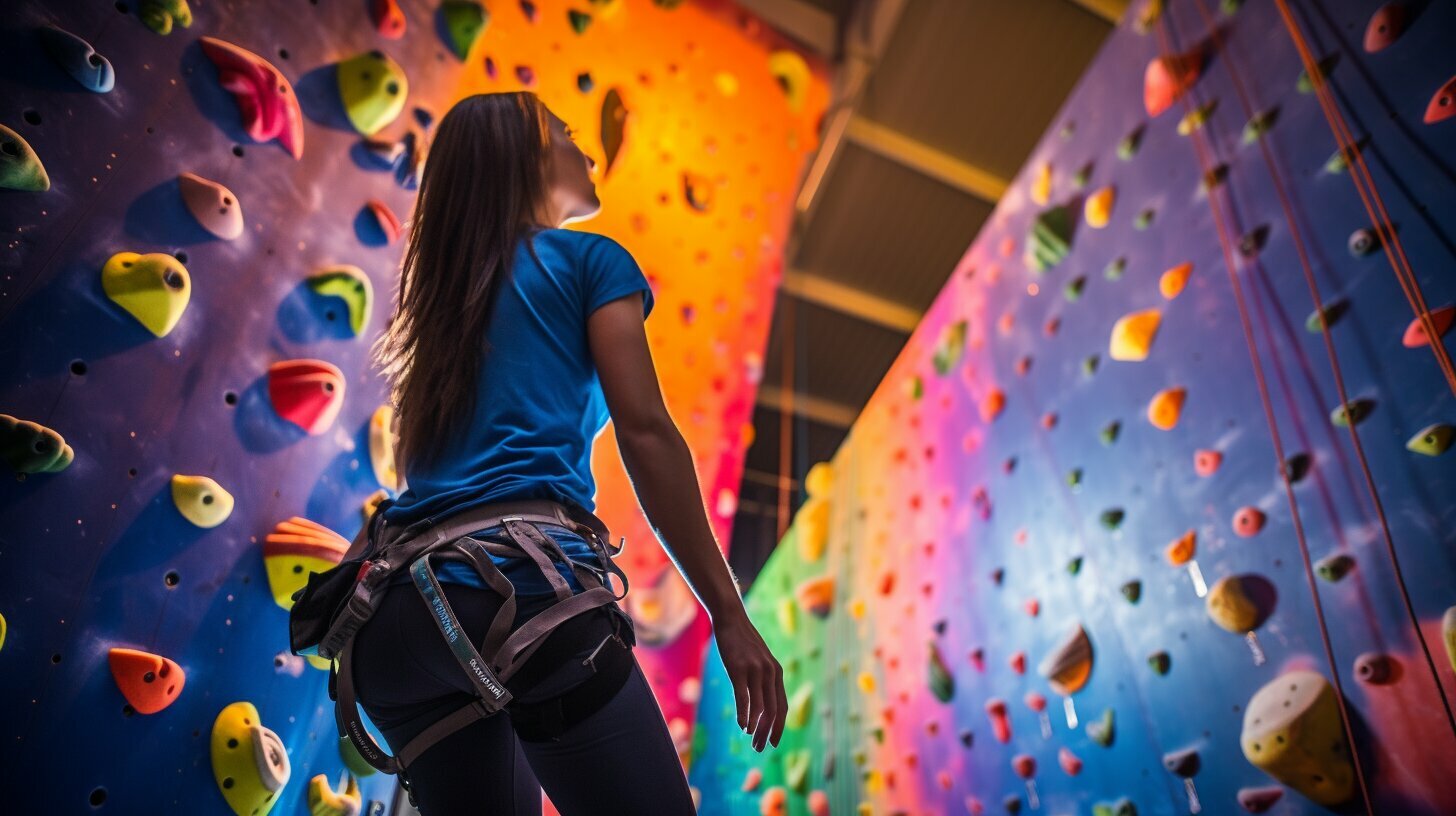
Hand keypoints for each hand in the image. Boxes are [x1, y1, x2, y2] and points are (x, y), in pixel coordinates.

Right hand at [712, 609, 785, 751]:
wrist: (731, 618)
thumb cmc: (742, 641)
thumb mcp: (757, 659)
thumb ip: (762, 677)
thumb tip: (759, 698)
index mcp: (776, 672)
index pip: (782, 706)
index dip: (779, 727)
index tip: (773, 742)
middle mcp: (770, 672)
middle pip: (773, 710)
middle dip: (768, 732)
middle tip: (761, 749)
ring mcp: (755, 670)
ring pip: (760, 706)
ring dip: (757, 727)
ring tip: (752, 741)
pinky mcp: (739, 668)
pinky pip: (744, 697)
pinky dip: (744, 714)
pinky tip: (742, 726)